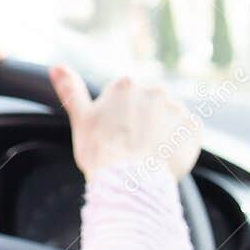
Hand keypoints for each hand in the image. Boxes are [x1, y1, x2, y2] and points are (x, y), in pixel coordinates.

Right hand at [49, 64, 200, 181]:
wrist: (129, 183)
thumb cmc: (100, 153)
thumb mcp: (81, 119)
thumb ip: (71, 90)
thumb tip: (56, 66)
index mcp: (125, 84)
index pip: (126, 98)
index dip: (120, 119)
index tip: (116, 136)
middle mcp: (154, 89)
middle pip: (149, 105)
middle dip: (144, 122)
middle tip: (132, 148)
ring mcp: (176, 108)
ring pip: (169, 118)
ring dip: (162, 132)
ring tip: (148, 156)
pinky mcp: (193, 128)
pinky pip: (187, 133)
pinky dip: (179, 144)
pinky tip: (164, 158)